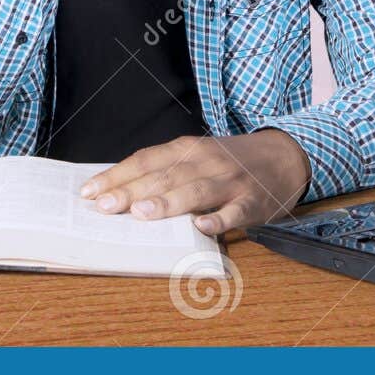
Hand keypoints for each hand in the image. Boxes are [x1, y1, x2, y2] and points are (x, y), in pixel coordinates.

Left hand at [80, 131, 311, 234]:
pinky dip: (219, 218)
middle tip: (104, 206)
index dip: (116, 175)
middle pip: (163, 176)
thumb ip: (165, 171)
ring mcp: (229, 181)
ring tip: (142, 213)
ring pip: (195, 190)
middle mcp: (205, 161)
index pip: (145, 160)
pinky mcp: (252, 201)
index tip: (89, 191)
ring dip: (167, 201)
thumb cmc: (230, 162)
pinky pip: (234, 211)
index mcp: (187, 149)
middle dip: (131, 190)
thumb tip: (121, 192)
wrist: (285, 155)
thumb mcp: (197, 157)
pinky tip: (202, 226)